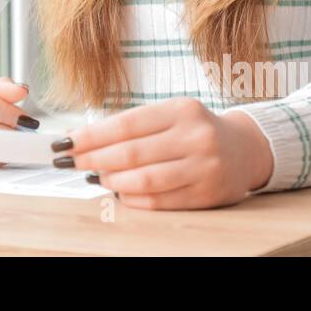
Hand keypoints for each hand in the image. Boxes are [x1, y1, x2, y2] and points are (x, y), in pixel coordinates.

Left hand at [54, 98, 272, 208]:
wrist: (245, 149)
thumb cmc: (195, 130)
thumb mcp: (171, 115)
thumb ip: (133, 126)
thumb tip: (82, 139)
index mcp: (182, 110)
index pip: (126, 124)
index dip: (91, 136)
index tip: (65, 142)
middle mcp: (196, 136)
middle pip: (132, 152)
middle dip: (94, 159)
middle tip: (71, 162)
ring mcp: (204, 167)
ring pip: (145, 179)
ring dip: (113, 180)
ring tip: (95, 177)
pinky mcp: (207, 194)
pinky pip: (161, 200)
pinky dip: (134, 198)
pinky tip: (119, 193)